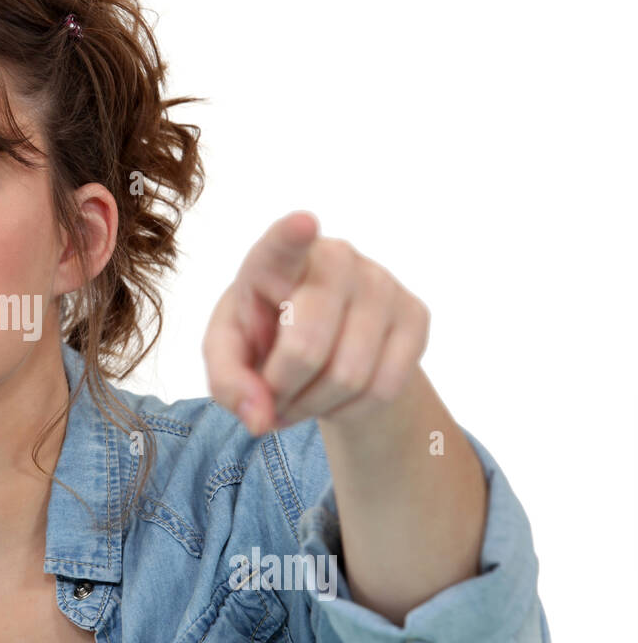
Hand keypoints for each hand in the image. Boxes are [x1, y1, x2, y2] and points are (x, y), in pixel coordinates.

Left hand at [202, 211, 429, 435]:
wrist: (322, 339)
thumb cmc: (264, 334)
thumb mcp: (229, 353)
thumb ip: (227, 382)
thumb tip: (258, 418)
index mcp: (276, 259)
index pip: (283, 245)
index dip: (291, 237)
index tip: (301, 224)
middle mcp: (334, 258)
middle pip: (307, 349)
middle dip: (282, 390)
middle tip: (272, 396)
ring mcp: (382, 283)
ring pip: (349, 377)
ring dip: (314, 406)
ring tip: (299, 397)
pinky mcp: (415, 314)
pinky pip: (384, 388)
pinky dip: (350, 410)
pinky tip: (335, 396)